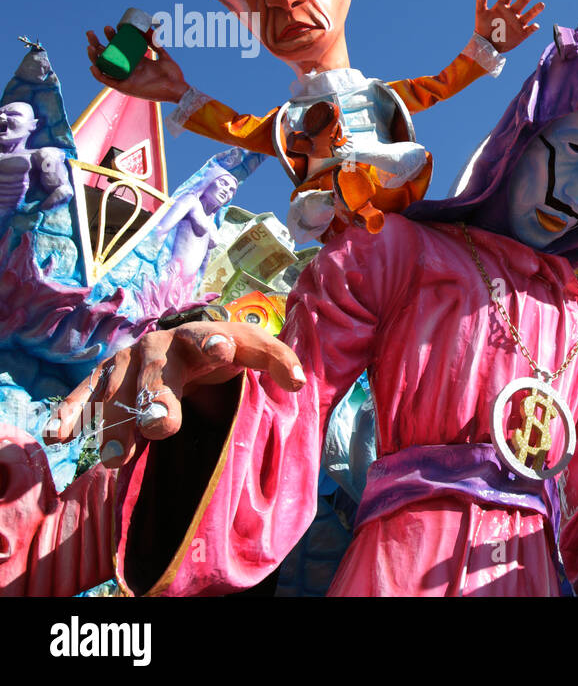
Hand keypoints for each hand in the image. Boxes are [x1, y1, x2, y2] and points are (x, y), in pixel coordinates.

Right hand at [45, 321, 304, 468]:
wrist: (181, 346)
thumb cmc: (222, 354)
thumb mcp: (252, 353)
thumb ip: (277, 361)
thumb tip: (299, 383)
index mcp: (201, 338)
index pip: (211, 338)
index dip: (216, 341)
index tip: (222, 348)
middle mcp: (160, 348)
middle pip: (157, 372)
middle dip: (158, 397)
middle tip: (162, 425)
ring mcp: (127, 363)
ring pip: (118, 393)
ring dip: (116, 423)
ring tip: (118, 458)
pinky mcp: (104, 379)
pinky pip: (84, 397)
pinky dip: (71, 414)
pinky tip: (58, 436)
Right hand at [86, 25, 189, 103]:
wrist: (179, 89)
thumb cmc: (173, 74)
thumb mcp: (163, 54)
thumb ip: (155, 43)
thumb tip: (147, 27)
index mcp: (134, 61)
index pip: (118, 47)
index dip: (111, 38)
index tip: (111, 27)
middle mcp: (127, 69)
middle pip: (106, 55)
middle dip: (97, 43)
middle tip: (93, 32)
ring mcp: (125, 78)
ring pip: (103, 67)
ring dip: (94, 56)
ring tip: (90, 45)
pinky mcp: (125, 88)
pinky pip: (107, 81)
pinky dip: (99, 74)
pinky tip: (93, 65)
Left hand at [474, 0, 543, 52]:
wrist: (487, 45)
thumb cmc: (482, 28)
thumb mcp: (480, 14)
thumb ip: (481, 2)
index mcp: (503, 5)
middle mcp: (512, 12)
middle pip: (524, 0)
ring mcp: (518, 23)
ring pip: (529, 14)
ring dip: (535, 10)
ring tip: (541, 4)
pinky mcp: (522, 34)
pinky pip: (530, 30)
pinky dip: (533, 28)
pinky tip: (536, 25)